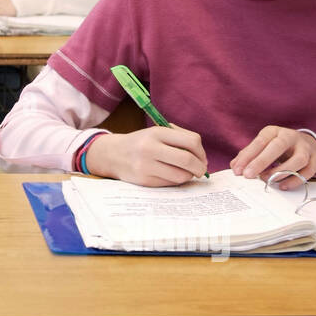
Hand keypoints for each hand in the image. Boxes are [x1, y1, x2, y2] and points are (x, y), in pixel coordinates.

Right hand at [86, 125, 208, 186]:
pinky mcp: (144, 180)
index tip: (201, 158)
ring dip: (188, 176)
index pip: (191, 141)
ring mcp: (146, 165)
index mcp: (157, 132)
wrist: (113, 154)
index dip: (201, 152)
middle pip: (188, 160)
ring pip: (181, 175)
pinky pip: (170, 183)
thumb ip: (178, 138)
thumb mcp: (156, 132)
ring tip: (185, 173)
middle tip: (200, 170)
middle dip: (199, 167)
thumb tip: (201, 157)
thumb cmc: (142, 143)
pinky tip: (171, 175)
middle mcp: (150, 148)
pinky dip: (175, 180)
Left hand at [231, 126, 315, 186]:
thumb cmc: (278, 147)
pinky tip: (282, 186)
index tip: (237, 170)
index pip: (259, 142)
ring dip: (281, 171)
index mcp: (274, 132)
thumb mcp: (263, 146)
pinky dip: (295, 180)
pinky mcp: (315, 161)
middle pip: (277, 147)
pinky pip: (307, 172)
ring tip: (266, 180)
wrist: (306, 145)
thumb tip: (235, 167)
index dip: (247, 156)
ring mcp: (305, 148)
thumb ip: (249, 155)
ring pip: (298, 159)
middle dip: (261, 162)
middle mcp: (290, 137)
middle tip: (248, 175)